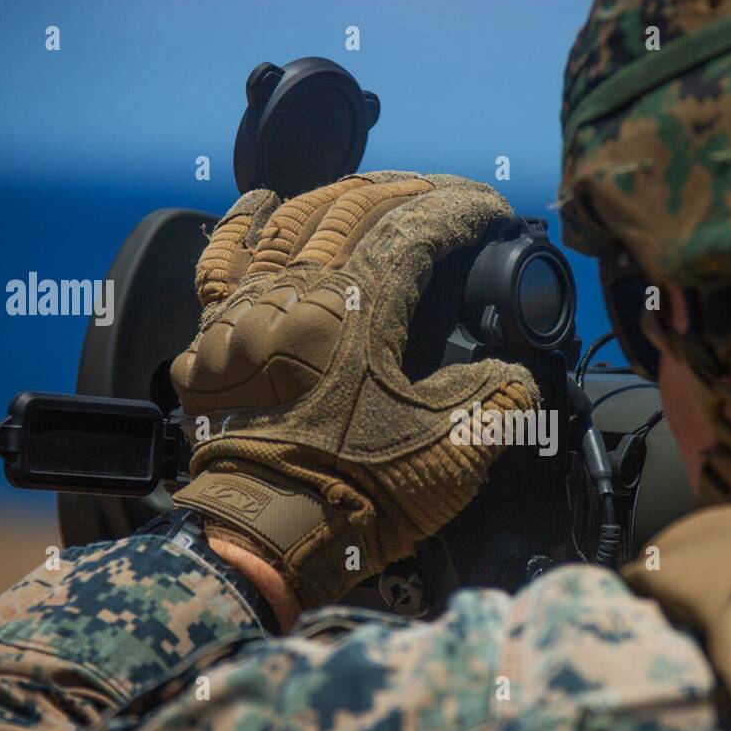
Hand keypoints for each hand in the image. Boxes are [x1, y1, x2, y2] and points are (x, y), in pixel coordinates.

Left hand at [170, 172, 538, 608]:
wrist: (265, 540)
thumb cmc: (357, 495)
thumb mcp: (457, 452)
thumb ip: (503, 398)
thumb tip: (518, 372)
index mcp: (363, 310)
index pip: (419, 226)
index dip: (463, 208)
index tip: (492, 209)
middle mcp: (299, 293)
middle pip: (355, 208)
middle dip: (410, 190)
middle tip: (446, 196)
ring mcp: (247, 310)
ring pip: (290, 220)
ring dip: (338, 196)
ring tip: (375, 193)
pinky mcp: (212, 338)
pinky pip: (218, 260)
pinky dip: (242, 225)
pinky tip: (263, 202)